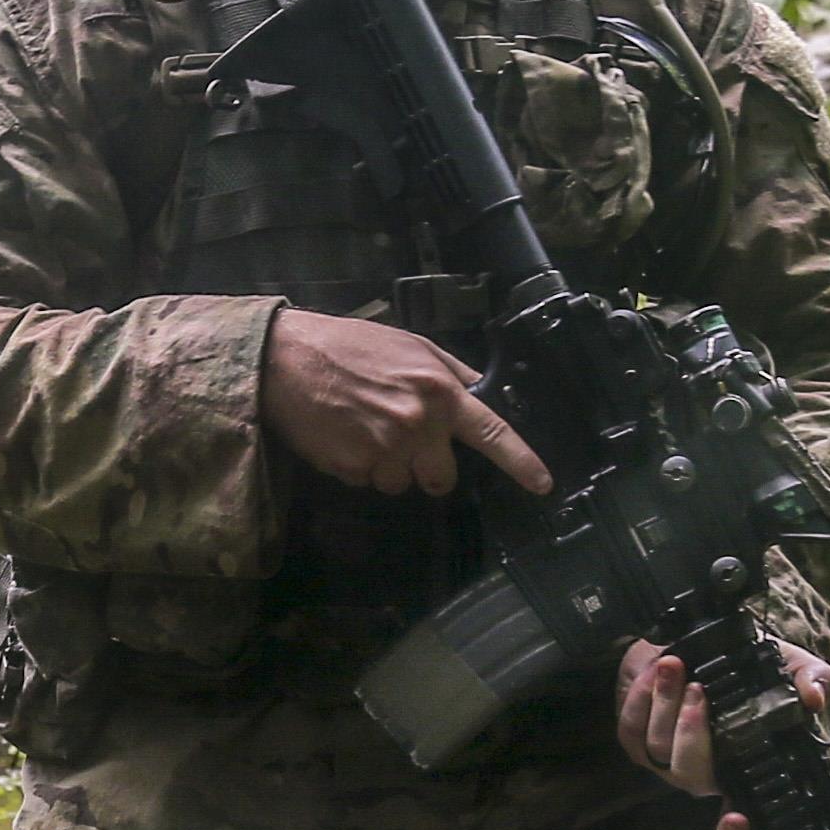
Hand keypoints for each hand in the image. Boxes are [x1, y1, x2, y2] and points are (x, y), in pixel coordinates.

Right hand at [258, 311, 551, 497]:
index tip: (542, 484)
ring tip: (362, 428)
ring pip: (400, 483)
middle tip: (402, 439)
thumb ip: (450, 372)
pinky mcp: (351, 468)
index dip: (521, 462)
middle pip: (441, 478)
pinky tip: (343, 435)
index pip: (492, 433)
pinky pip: (366, 482)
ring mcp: (383, 451)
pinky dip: (357, 465)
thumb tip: (480, 391)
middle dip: (427, 467)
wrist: (286, 358)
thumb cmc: (349, 345)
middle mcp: (417, 425)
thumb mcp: (411, 344)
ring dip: (387, 466)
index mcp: (439, 391)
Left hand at [617, 636, 829, 829]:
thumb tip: (814, 698)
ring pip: (659, 747)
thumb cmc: (747, 667)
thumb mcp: (791, 667)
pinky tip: (654, 673)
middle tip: (700, 689)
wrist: (695, 645)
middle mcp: (706, 773)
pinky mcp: (636, 741)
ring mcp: (668, 760)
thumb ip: (811, 680)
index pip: (741, 819)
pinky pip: (631, 729)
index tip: (736, 821)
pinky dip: (640, 697)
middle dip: (692, 730)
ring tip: (675, 666)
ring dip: (665, 702)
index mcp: (744, 769)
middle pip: (692, 775)